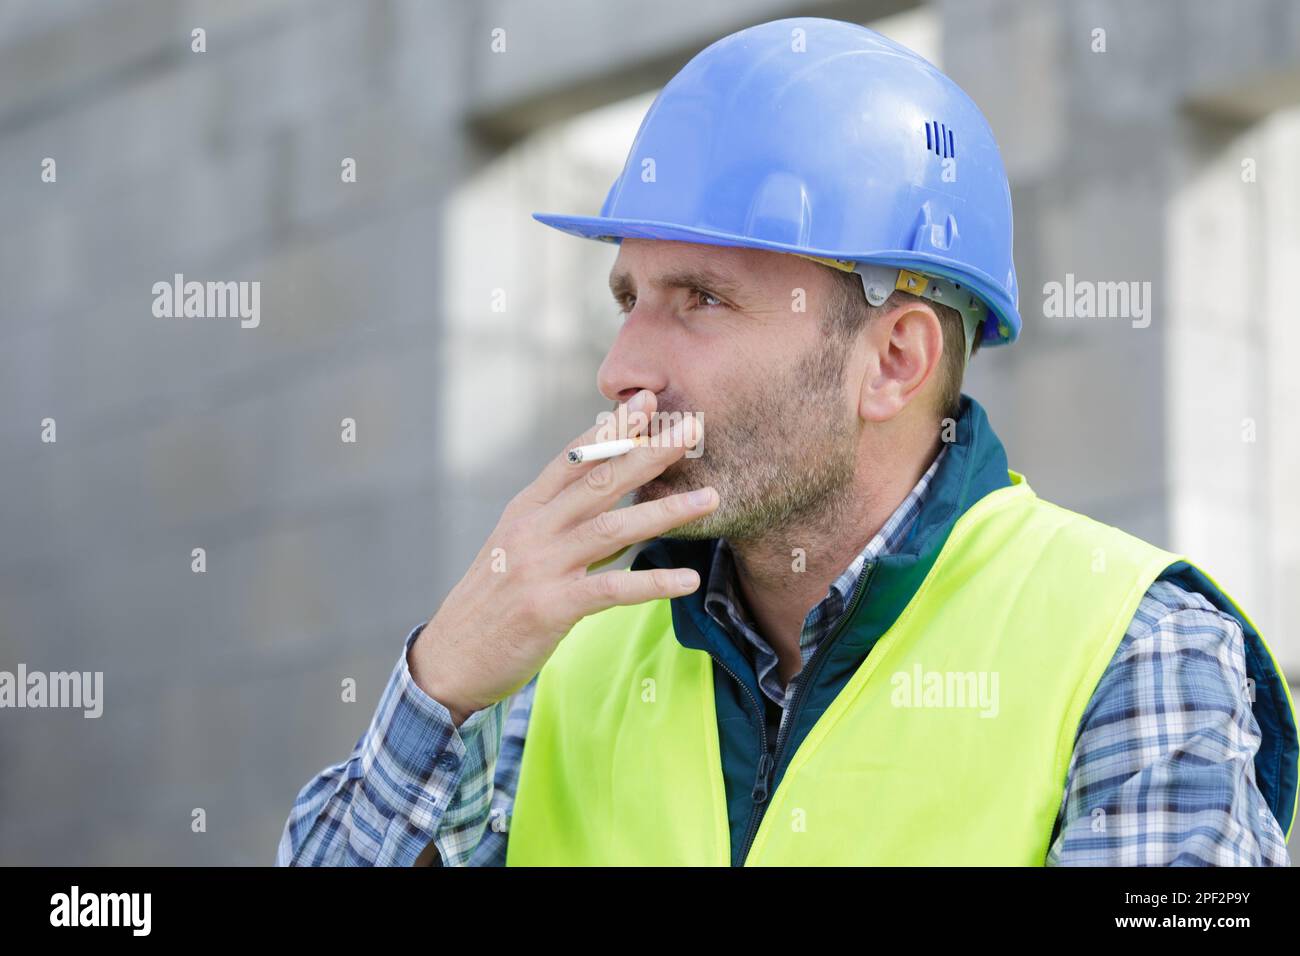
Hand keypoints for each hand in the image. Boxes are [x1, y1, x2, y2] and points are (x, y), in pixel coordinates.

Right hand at [409, 389, 713, 724]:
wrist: (450, 660)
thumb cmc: (492, 603)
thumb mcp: (517, 548)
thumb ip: (558, 519)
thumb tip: (605, 493)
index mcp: (524, 511)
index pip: (573, 458)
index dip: (612, 428)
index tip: (647, 400)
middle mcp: (531, 530)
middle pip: (598, 481)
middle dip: (649, 451)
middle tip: (693, 427)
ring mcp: (539, 567)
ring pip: (611, 529)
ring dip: (665, 511)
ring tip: (710, 498)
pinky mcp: (550, 609)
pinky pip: (611, 590)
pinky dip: (652, 583)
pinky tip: (688, 579)